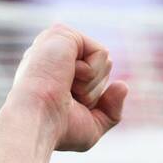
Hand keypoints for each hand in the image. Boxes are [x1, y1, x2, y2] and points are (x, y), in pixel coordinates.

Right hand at [5, 24, 126, 151]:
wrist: (38, 120)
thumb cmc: (58, 129)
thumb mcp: (92, 126)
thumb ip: (111, 110)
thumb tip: (123, 85)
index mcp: (59, 73)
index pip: (98, 82)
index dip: (92, 101)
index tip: (67, 110)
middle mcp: (58, 55)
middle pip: (105, 70)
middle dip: (94, 92)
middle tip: (67, 98)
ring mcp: (59, 42)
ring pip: (105, 62)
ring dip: (91, 84)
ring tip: (64, 87)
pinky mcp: (64, 33)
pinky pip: (102, 53)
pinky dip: (90, 72)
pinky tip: (66, 75)